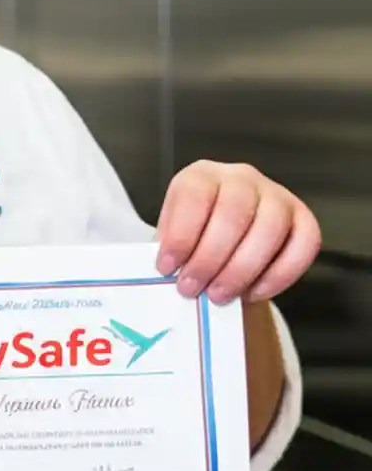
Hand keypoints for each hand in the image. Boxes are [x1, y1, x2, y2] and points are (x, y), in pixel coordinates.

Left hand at [155, 160, 319, 304]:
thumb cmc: (194, 235)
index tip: (167, 267)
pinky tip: (253, 293)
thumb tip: (168, 275)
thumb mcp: (172, 234)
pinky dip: (280, 275)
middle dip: (210, 258)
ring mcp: (277, 195)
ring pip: (270, 228)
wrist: (224, 239)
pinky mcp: (303, 218)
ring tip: (218, 295)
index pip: (195, 195)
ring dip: (242, 269)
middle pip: (234, 212)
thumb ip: (171, 248)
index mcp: (202, 175)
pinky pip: (304, 244)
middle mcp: (241, 178)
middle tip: (192, 288)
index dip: (181, 234)